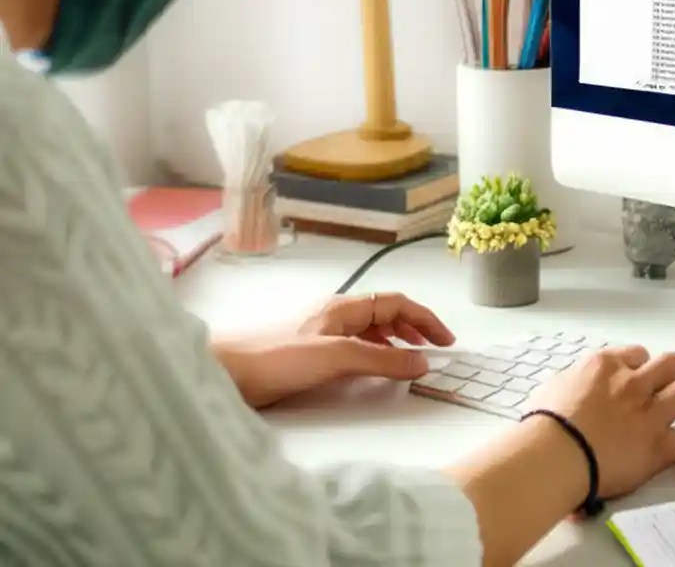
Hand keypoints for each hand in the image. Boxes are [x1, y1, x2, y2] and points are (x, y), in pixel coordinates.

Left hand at [212, 292, 454, 407]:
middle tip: (436, 347)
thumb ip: (381, 360)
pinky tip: (376, 368)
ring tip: (412, 357)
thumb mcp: (337, 357)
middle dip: (415, 327)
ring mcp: (324, 333)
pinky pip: (357, 346)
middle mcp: (337, 315)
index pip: (398, 303)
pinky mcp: (312, 353)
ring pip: (372, 329)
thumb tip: (422, 363)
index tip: (446, 340)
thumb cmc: (276, 357)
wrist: (227, 372)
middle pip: (387, 312)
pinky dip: (377, 353)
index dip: (426, 319)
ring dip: (397, 340)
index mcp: (345, 307)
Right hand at [446, 345, 674, 566]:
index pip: (631, 355)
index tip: (636, 371)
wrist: (552, 454)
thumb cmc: (542, 426)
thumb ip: (568, 385)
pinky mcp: (661, 444)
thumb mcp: (548, 391)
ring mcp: (650, 412)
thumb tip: (568, 390)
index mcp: (603, 366)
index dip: (637, 364)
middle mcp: (632, 383)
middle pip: (666, 363)